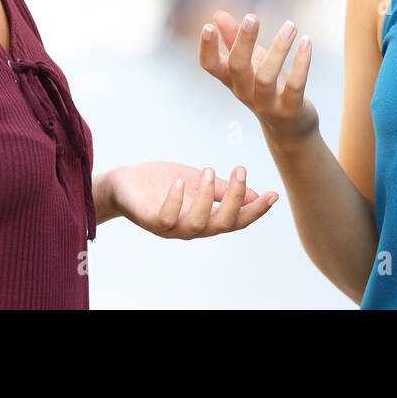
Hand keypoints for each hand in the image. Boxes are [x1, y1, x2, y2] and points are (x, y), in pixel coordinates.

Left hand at [109, 161, 277, 239]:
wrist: (123, 184)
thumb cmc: (161, 184)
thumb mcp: (197, 182)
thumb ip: (221, 190)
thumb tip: (253, 195)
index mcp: (205, 218)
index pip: (236, 220)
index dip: (255, 211)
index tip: (272, 194)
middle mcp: (190, 227)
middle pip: (222, 225)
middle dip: (235, 199)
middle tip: (241, 170)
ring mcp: (169, 226)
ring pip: (197, 225)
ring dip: (206, 197)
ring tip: (208, 170)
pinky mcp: (148, 219)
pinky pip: (164, 218)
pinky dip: (175, 201)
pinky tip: (180, 182)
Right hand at [199, 11, 318, 142]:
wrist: (290, 128)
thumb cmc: (267, 88)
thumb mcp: (251, 63)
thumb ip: (234, 40)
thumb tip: (218, 14)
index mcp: (232, 80)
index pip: (210, 66)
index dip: (206, 49)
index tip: (208, 26)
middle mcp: (245, 93)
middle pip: (237, 67)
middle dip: (243, 41)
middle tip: (252, 17)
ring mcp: (266, 104)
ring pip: (265, 76)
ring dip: (278, 48)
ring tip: (290, 26)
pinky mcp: (289, 109)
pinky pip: (295, 85)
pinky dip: (301, 63)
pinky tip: (306, 42)